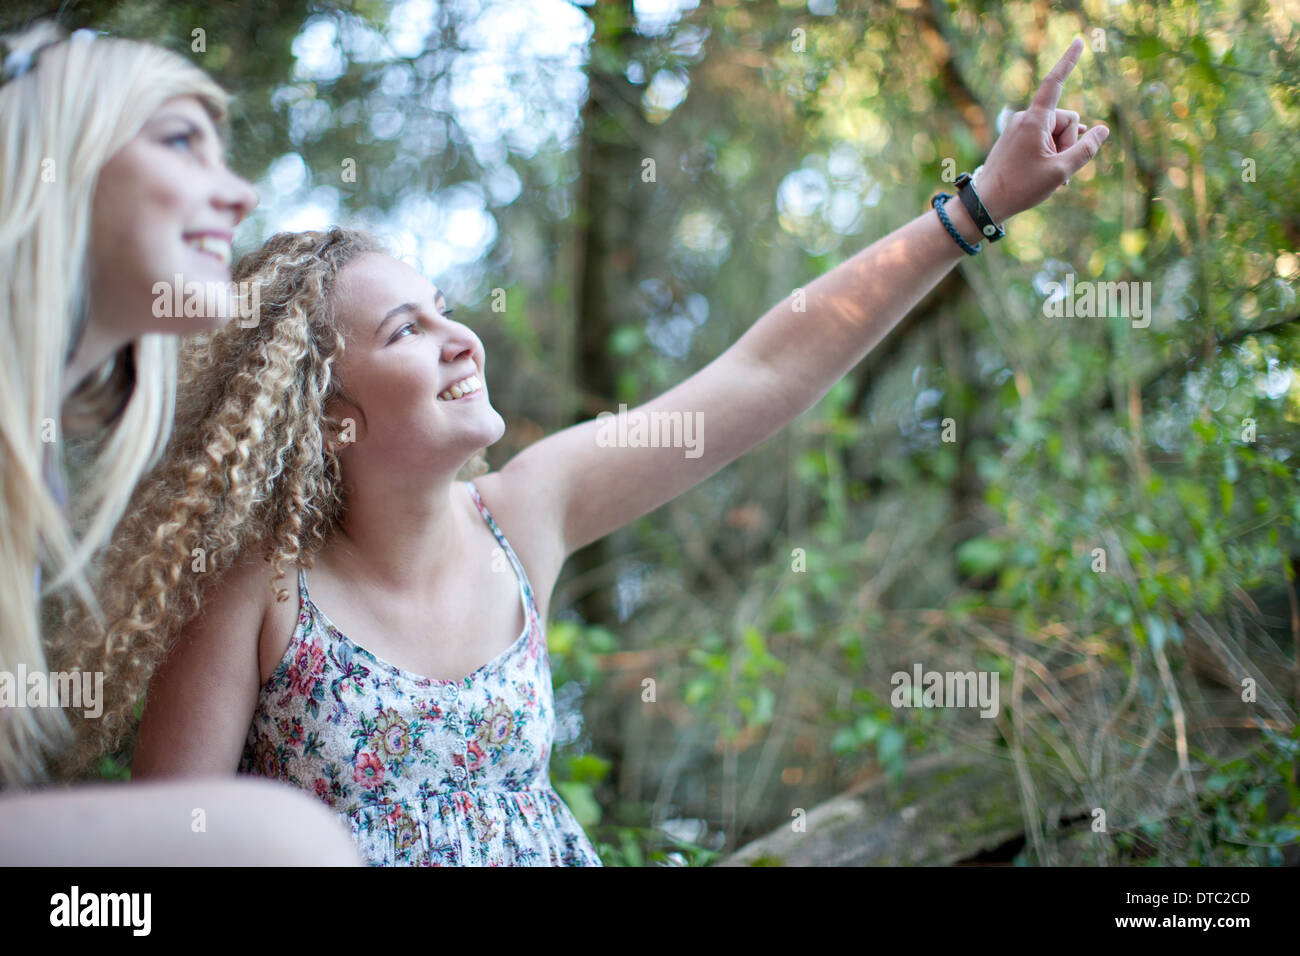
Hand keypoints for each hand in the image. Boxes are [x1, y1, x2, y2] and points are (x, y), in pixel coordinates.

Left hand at [974, 38, 1108, 222]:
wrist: (985, 203)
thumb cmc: (1021, 188)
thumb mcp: (1060, 172)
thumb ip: (1086, 150)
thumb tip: (1102, 130)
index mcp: (1034, 121)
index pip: (1055, 84)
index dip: (1069, 62)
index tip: (1079, 41)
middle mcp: (1024, 118)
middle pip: (1066, 120)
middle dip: (1069, 141)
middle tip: (1057, 169)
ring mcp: (1019, 128)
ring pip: (1056, 132)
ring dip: (1060, 151)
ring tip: (1051, 176)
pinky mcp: (1016, 138)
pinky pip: (1043, 138)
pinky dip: (1049, 153)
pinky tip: (1047, 173)